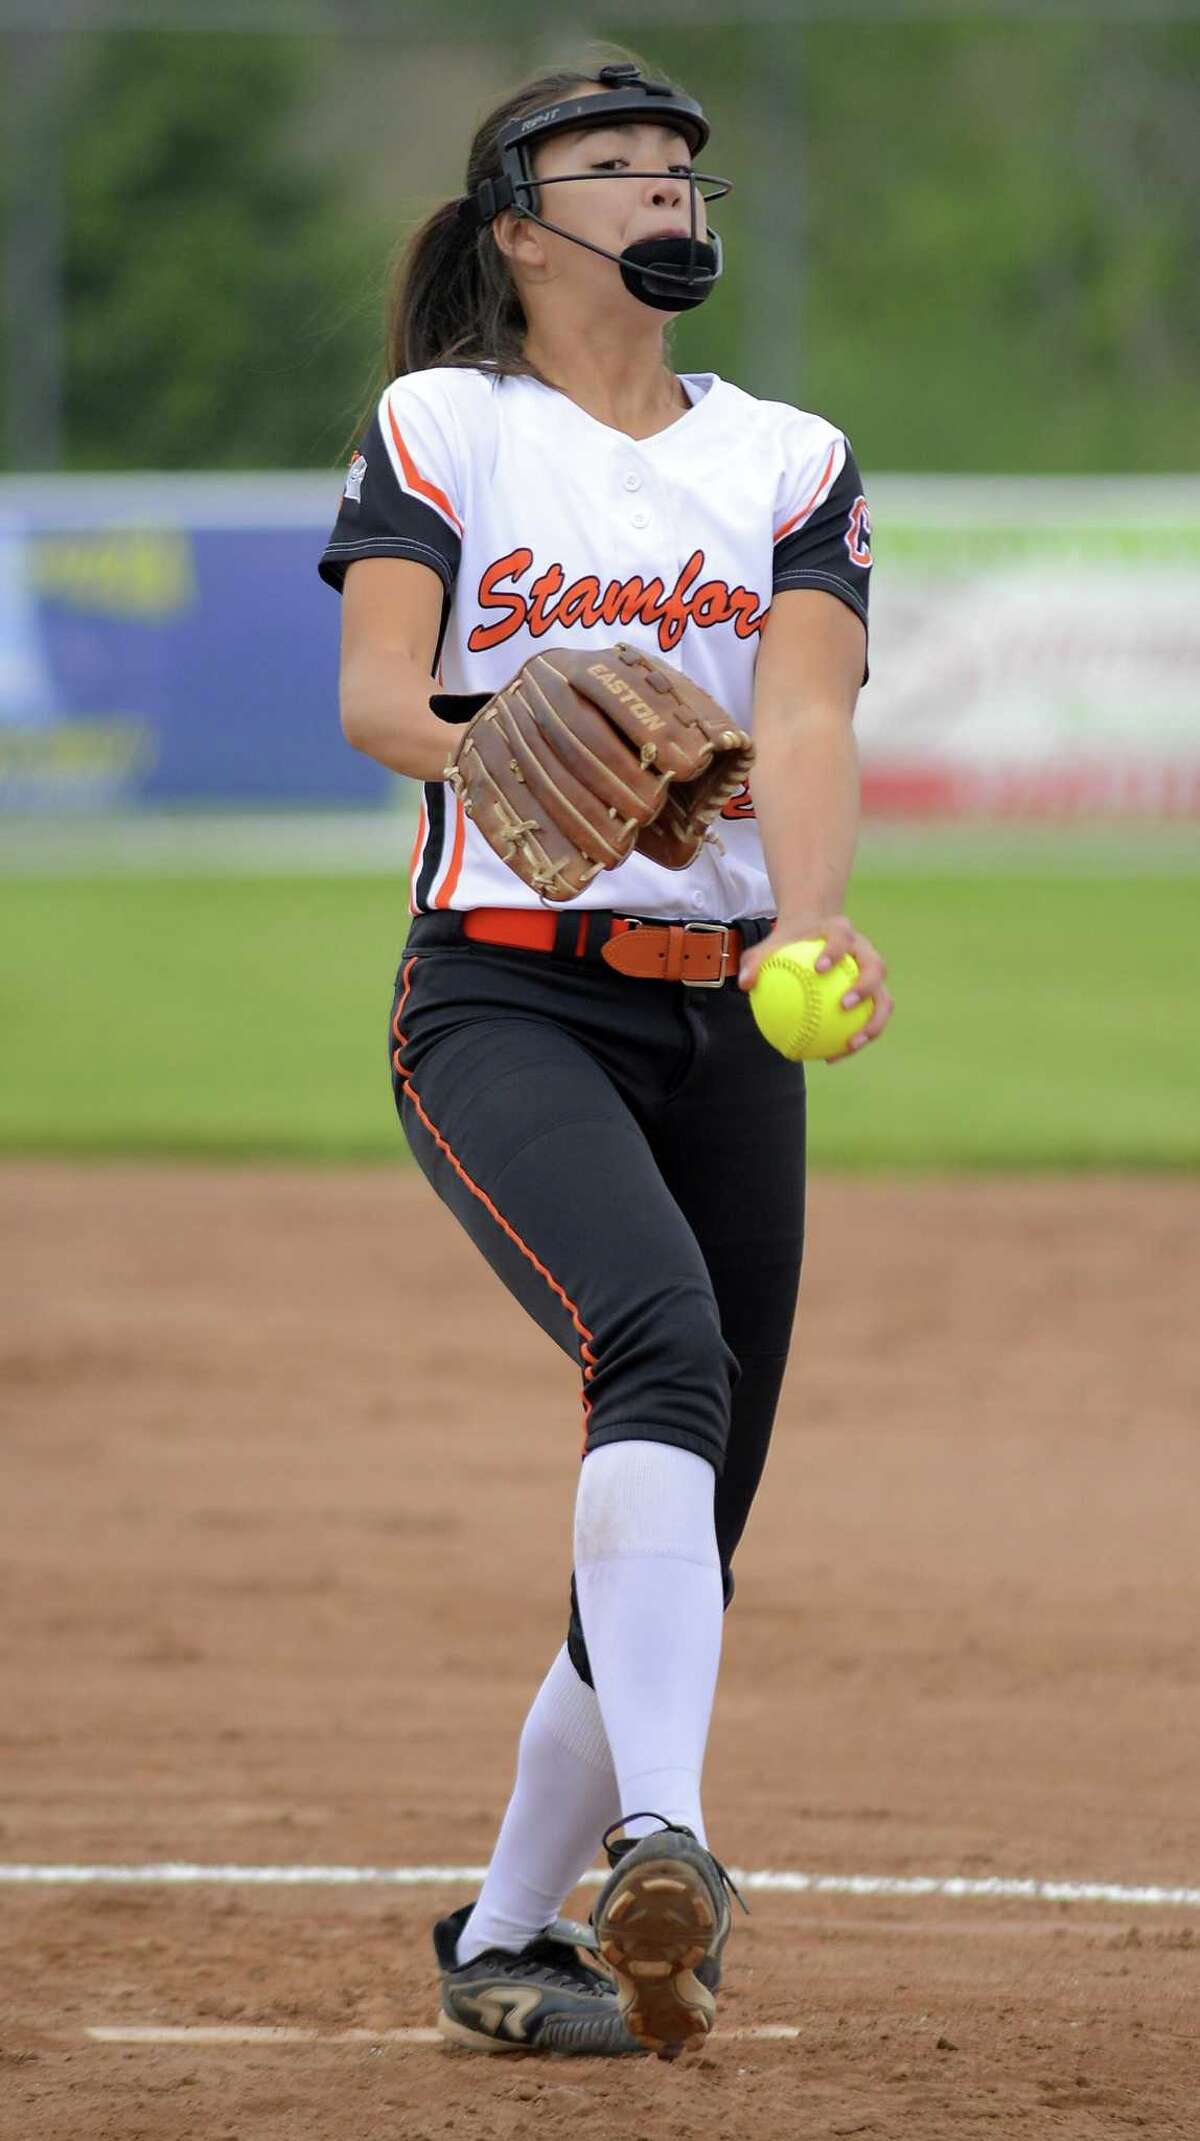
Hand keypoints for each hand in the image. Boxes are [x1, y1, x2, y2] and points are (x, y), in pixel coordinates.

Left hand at [738, 913, 893, 1063]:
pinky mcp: (876, 993)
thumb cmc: (790, 942)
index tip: (819, 969)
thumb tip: (745, 984)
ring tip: (851, 1044)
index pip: (842, 939)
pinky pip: (871, 1018)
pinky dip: (856, 1038)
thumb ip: (756, 962)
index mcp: (841, 932)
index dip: (834, 952)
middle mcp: (864, 951)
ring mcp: (873, 973)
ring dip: (873, 1023)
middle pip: (876, 968)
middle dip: (864, 987)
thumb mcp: (768, 947)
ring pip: (884, 998)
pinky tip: (832, 1056)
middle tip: (843, 1006)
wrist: (815, 934)